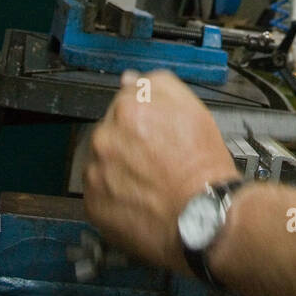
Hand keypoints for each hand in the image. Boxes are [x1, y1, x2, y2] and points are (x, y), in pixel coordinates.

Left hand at [82, 69, 239, 271]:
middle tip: (154, 160)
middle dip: (127, 144)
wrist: (202, 216)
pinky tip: (139, 198)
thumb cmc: (202, 167)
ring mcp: (95, 172)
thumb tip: (132, 79)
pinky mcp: (93, 203)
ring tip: (148, 182)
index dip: (142, 120)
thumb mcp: (193, 108)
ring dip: (118, 169)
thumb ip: (159, 85)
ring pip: (102, 163)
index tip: (153, 133)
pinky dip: (114, 196)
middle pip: (109, 133)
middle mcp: (105, 138)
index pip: (123, 104)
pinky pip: (98, 193)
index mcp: (127, 110)